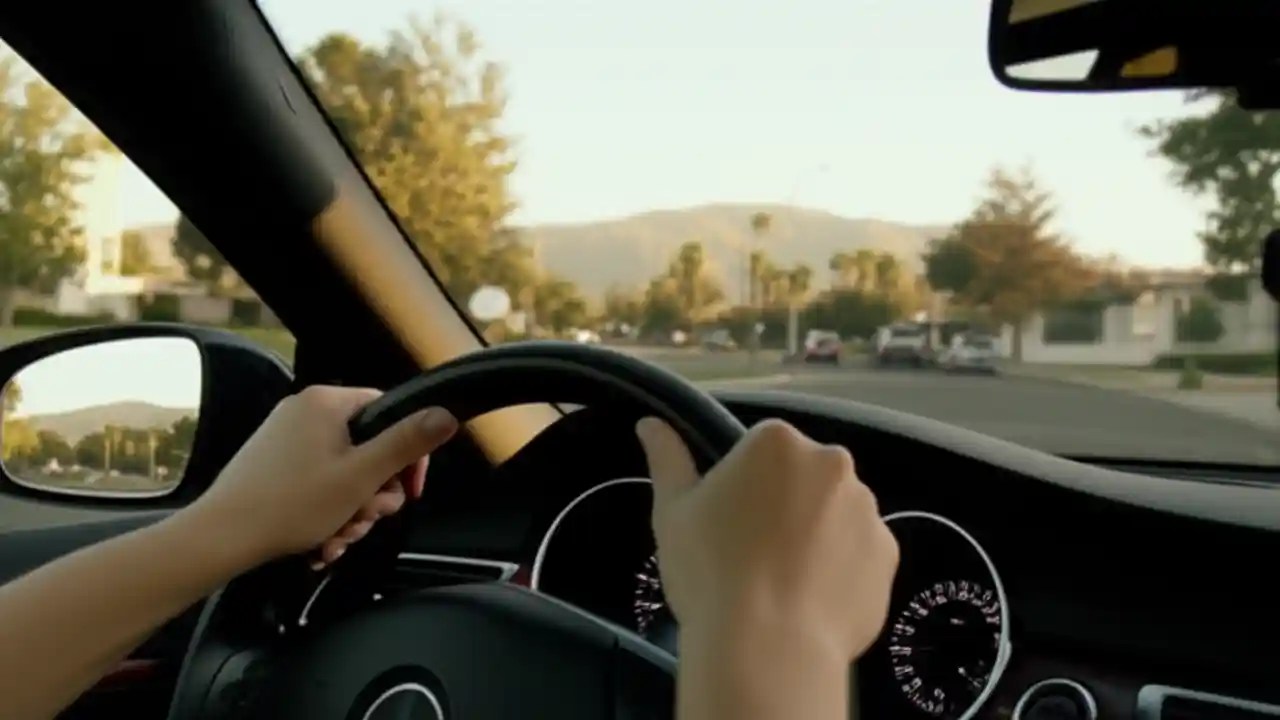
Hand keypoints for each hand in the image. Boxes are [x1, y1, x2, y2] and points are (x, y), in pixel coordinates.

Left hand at [185, 386, 457, 567]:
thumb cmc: (292, 504)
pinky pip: (317, 483)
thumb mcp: (362, 475)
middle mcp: (304, 412)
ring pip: (344, 472)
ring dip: (352, 510)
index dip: (408, 455)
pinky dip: (327, 512)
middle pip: (368, 447)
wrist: (221, 538)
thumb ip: (407, 443)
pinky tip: (322, 542)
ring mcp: (285, 439)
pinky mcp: (272, 465)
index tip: (410, 491)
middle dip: (374, 492)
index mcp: (327, 402)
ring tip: (339, 537)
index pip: (390, 412)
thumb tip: (447, 414)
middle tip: (367, 518)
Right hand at [636, 417, 897, 661]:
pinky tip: (810, 599)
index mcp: (777, 442)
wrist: (768, 648)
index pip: (761, 450)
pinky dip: (842, 568)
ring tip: (783, 582)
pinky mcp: (888, 554)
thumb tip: (650, 424)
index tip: (730, 522)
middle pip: (804, 476)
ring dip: (816, 533)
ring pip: (835, 513)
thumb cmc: (711, 572)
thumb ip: (667, 459)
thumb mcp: (672, 513)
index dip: (743, 487)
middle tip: (753, 552)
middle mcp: (831, 463)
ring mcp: (867, 509)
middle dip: (785, 503)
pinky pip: (860, 552)